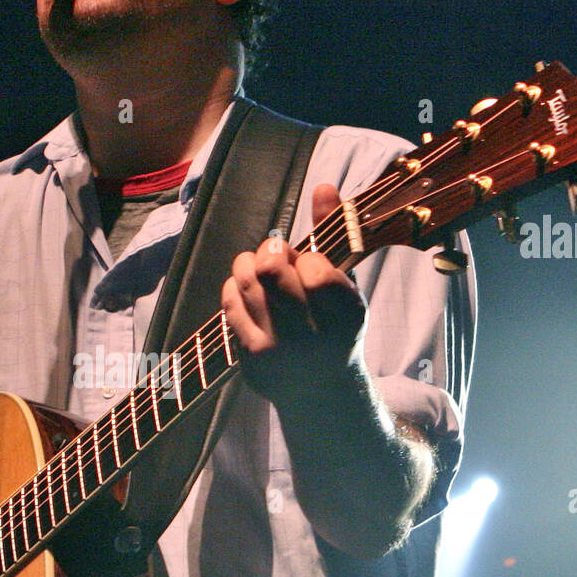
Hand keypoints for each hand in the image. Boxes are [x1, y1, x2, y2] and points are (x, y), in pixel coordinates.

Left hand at [221, 183, 366, 402]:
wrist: (320, 390)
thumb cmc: (334, 324)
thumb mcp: (345, 283)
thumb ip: (334, 233)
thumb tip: (322, 186)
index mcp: (347, 317)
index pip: (316, 271)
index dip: (306, 259)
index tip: (309, 265)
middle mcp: (314, 339)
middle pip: (272, 271)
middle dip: (271, 249)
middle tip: (276, 253)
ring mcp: (279, 351)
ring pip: (246, 281)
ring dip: (250, 262)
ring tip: (261, 267)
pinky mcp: (250, 358)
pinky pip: (229, 302)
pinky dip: (235, 284)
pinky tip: (248, 289)